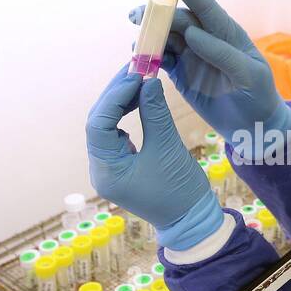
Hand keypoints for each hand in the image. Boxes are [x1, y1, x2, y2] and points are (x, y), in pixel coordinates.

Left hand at [86, 68, 224, 249]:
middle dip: (116, 94)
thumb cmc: (181, 191)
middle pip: (98, 122)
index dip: (114, 97)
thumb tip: (148, 81)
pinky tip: (140, 100)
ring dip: (121, 102)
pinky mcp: (120, 164)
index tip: (135, 77)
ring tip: (140, 80)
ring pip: (106, 126)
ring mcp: (109, 167)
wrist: (192, 221)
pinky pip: (116, 133)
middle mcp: (101, 169)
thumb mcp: (168, 148)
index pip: (98, 125)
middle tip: (136, 69)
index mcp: (107, 171)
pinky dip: (126, 114)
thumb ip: (155, 113)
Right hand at [128, 0, 290, 151]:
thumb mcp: (250, 75)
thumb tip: (192, 32)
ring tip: (137, 43)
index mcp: (226, 33)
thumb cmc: (259, 96)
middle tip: (138, 16)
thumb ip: (223, 54)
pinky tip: (140, 59)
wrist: (255, 127)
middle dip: (156, 14)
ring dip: (148, 36)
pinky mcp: (180, 73)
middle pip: (177, 19)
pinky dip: (148, 56)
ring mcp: (191, 55)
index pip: (204, 5)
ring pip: (165, 37)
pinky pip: (160, 59)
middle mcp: (205, 39)